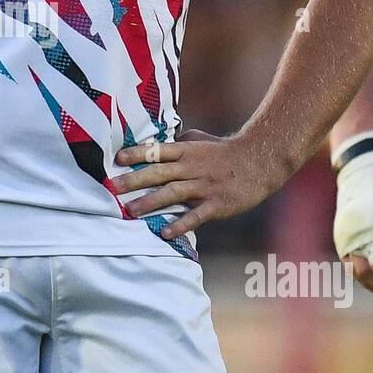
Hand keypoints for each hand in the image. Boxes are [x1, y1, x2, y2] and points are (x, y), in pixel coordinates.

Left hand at [111, 128, 281, 239]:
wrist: (259, 161)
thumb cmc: (225, 151)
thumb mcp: (200, 141)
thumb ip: (178, 142)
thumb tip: (157, 142)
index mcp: (187, 151)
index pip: (157, 151)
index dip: (137, 154)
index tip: (117, 159)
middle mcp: (192, 167)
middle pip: (159, 172)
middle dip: (134, 180)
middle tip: (113, 188)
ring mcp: (204, 185)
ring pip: (173, 193)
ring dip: (150, 202)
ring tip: (130, 211)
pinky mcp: (217, 203)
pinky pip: (196, 215)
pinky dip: (180, 223)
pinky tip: (164, 232)